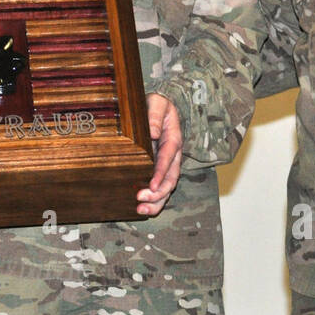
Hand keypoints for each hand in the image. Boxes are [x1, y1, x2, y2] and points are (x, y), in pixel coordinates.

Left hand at [138, 93, 181, 215]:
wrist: (160, 107)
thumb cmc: (158, 105)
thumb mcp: (157, 103)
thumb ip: (154, 116)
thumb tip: (151, 132)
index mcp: (173, 140)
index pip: (168, 158)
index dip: (161, 173)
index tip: (151, 184)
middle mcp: (173, 156)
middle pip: (171, 179)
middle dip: (158, 193)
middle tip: (142, 199)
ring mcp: (167, 165)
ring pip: (166, 188)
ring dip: (156, 201)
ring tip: (141, 211)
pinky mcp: (159, 169)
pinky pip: (159, 187)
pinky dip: (153, 200)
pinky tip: (140, 208)